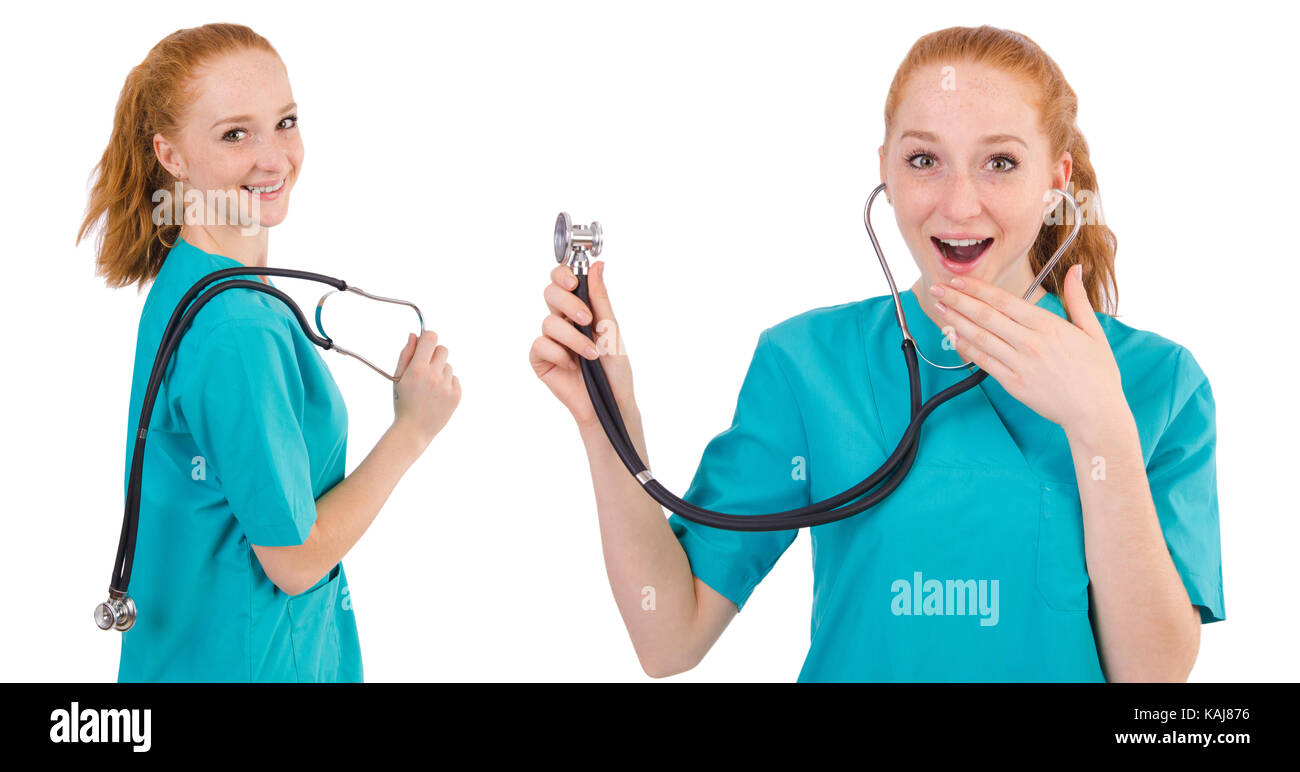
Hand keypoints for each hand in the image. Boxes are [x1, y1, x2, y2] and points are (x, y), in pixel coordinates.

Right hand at [392, 330, 460, 451]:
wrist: (414, 430)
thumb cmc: (403, 402)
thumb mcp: (398, 378)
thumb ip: (406, 354)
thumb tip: (414, 335)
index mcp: (417, 370)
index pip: (430, 338)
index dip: (428, 337)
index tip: (425, 343)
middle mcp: (434, 376)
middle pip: (442, 349)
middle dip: (434, 355)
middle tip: (426, 368)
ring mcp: (447, 386)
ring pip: (448, 366)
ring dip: (440, 371)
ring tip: (429, 387)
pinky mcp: (456, 395)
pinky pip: (454, 379)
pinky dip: (447, 384)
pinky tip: (437, 395)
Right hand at [529, 260, 635, 427]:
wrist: (611, 400)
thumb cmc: (614, 368)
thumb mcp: (611, 329)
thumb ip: (600, 298)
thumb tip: (597, 265)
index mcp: (580, 309)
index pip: (562, 280)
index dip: (562, 275)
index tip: (573, 282)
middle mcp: (563, 321)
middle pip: (550, 294)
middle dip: (569, 304)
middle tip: (586, 319)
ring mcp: (550, 340)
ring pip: (548, 322)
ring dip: (573, 338)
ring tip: (591, 354)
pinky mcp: (541, 359)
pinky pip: (540, 345)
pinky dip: (559, 354)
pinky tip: (571, 365)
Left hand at [930, 264, 1127, 433]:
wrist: (1095, 412)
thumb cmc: (1097, 373)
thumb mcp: (1092, 330)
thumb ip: (1077, 298)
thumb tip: (1074, 269)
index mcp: (1049, 326)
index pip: (1004, 301)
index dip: (978, 289)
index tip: (958, 279)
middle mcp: (1031, 342)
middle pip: (986, 316)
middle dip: (958, 299)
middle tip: (937, 288)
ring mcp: (1020, 364)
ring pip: (980, 337)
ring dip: (956, 320)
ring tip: (939, 308)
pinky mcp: (1013, 384)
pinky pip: (983, 362)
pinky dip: (965, 347)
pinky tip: (952, 336)